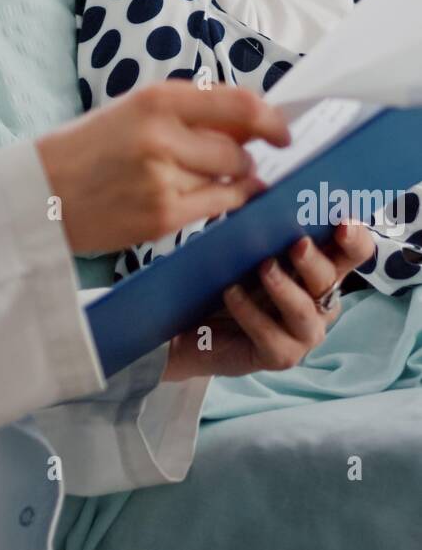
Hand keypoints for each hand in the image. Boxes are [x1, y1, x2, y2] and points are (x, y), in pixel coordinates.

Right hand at [36, 82, 289, 255]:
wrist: (40, 193)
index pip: (238, 103)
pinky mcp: (162, 217)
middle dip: (245, 155)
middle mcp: (162, 136)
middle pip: (238, 147)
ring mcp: (163, 180)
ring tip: (207, 177)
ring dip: (233, 179)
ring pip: (231, 178)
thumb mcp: (133, 111)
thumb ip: (189, 111)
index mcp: (155, 99)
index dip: (271, 119)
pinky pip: (218, 206)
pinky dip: (225, 200)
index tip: (283, 130)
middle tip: (234, 158)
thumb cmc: (89, 148)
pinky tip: (215, 197)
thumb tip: (252, 120)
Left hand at [164, 218, 374, 379]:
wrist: (194, 325)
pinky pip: (271, 336)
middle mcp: (320, 301)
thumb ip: (258, 222)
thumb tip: (259, 193)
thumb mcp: (242, 243)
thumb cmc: (226, 276)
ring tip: (263, 267)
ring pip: (305, 312)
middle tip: (297, 243)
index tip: (343, 222)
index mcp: (321, 268)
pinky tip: (231, 293)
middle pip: (330, 279)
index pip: (353, 251)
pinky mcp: (280, 356)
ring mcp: (303, 332)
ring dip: (285, 288)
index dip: (355, 237)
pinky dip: (250, 313)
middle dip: (314, 260)